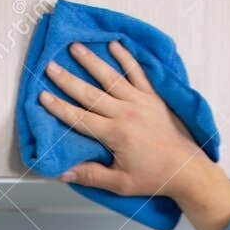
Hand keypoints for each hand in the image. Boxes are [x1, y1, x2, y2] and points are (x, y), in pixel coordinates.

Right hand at [40, 40, 229, 229]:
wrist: (186, 169)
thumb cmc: (154, 178)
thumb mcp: (121, 184)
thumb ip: (92, 176)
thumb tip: (63, 173)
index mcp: (116, 135)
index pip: (81, 119)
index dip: (60, 108)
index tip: (43, 96)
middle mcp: (126, 113)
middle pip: (91, 93)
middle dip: (68, 80)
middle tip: (50, 66)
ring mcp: (140, 102)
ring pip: (111, 77)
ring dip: (92, 61)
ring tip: (75, 47)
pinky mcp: (153, 97)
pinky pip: (138, 73)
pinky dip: (126, 58)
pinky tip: (114, 45)